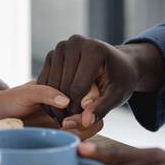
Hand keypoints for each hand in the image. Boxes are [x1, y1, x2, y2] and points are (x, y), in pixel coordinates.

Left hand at [0, 83, 104, 139]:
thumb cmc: (10, 100)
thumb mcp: (26, 93)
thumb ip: (45, 93)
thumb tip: (66, 100)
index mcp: (66, 90)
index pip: (90, 94)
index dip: (91, 101)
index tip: (81, 107)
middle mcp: (70, 107)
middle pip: (94, 114)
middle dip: (88, 120)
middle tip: (68, 124)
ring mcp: (67, 123)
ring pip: (89, 129)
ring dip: (82, 132)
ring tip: (63, 131)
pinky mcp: (60, 138)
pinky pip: (75, 141)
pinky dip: (73, 142)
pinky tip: (61, 140)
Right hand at [37, 35, 159, 128]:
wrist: (117, 64)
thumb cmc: (119, 80)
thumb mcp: (117, 96)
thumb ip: (101, 108)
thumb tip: (85, 122)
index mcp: (93, 49)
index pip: (78, 87)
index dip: (79, 109)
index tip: (86, 117)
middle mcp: (75, 42)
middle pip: (63, 86)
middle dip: (69, 107)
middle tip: (79, 116)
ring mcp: (61, 47)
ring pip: (51, 85)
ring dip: (59, 103)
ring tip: (74, 111)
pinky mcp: (52, 53)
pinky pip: (45, 82)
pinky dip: (51, 97)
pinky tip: (65, 104)